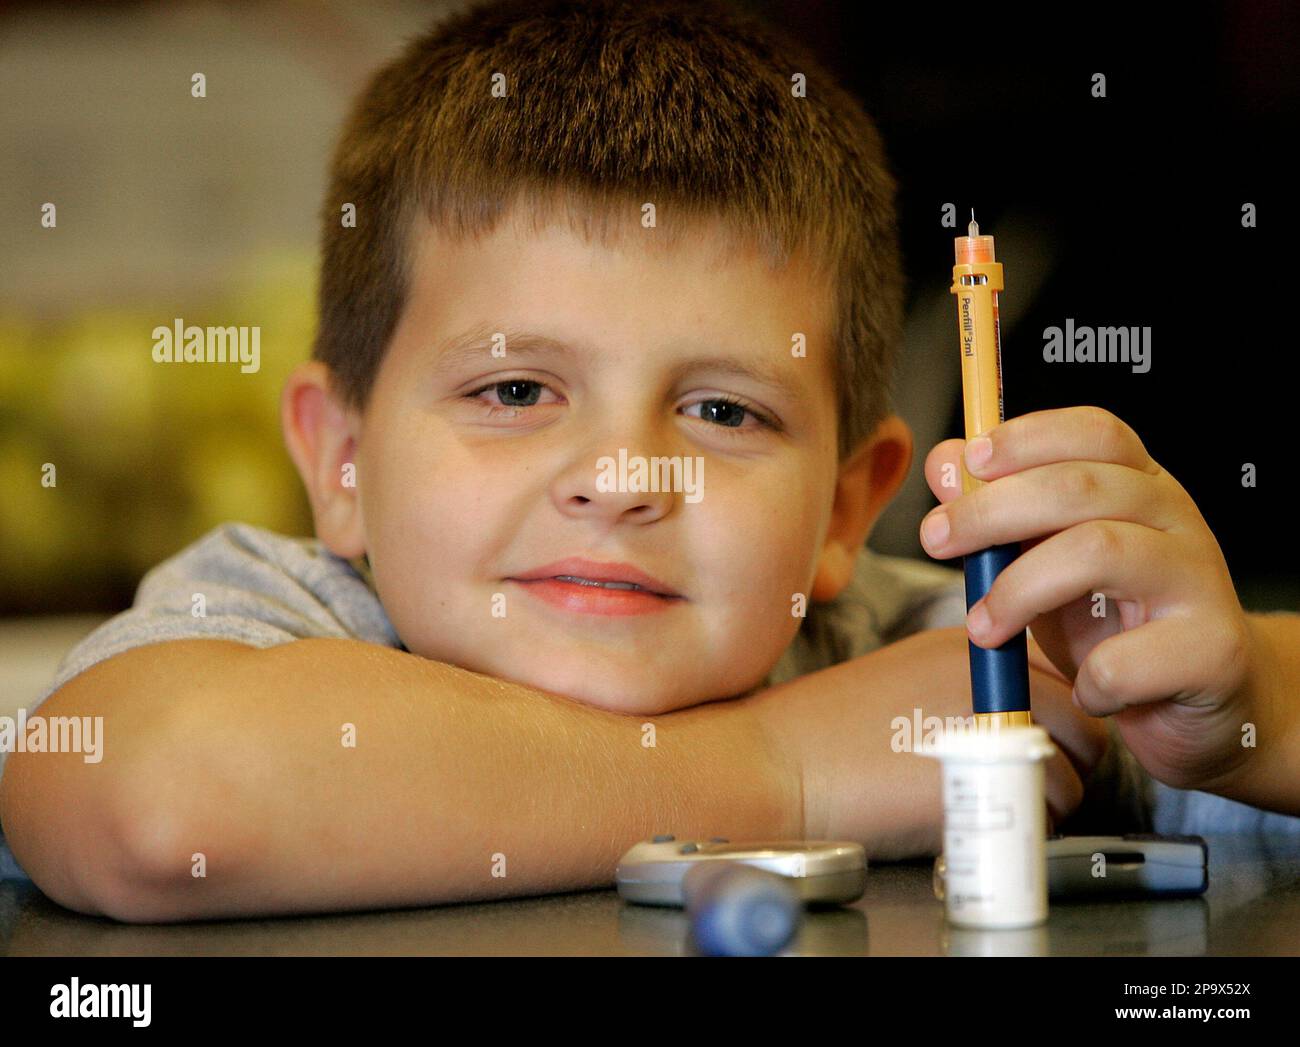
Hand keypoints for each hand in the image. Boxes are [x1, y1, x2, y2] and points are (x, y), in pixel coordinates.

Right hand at [743, 625, 1108, 856]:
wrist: (775, 765)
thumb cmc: (823, 733)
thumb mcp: (898, 680)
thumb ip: (960, 686)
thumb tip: (1014, 717)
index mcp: (964, 643)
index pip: (1055, 668)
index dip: (1056, 710)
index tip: (1034, 739)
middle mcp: (987, 672)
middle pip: (1078, 716)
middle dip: (1066, 756)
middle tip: (1024, 781)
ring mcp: (990, 719)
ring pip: (1073, 766)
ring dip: (1049, 794)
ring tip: (996, 805)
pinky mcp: (984, 773)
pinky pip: (1046, 805)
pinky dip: (1029, 824)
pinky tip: (981, 823)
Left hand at [920, 406, 1257, 791]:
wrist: (1202, 706)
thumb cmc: (1116, 626)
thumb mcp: (1046, 560)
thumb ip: (997, 512)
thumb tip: (946, 463)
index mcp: (1140, 486)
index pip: (1095, 433)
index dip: (1029, 436)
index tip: (971, 458)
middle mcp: (1176, 519)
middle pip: (1080, 486)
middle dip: (991, 509)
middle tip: (935, 539)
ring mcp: (1199, 580)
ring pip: (1099, 551)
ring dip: (1019, 590)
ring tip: (983, 629)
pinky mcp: (1211, 650)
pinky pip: (1126, 659)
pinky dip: (1087, 679)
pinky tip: (1085, 690)